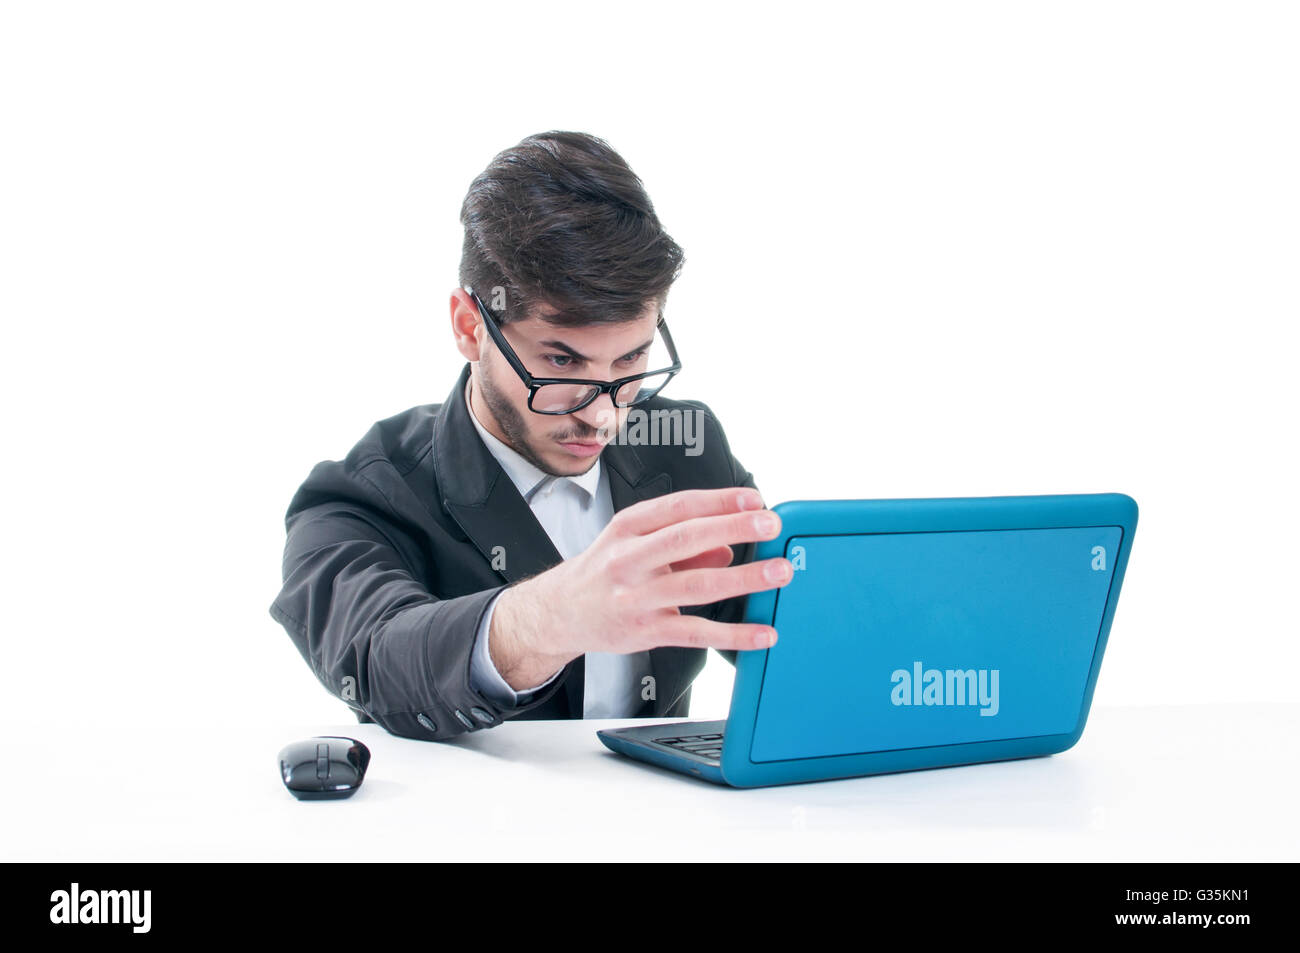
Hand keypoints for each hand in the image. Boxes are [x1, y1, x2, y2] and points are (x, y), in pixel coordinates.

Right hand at [488, 487, 790, 689]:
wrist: (559, 613)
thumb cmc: (601, 572)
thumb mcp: (633, 544)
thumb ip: (683, 545)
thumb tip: (728, 547)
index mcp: (628, 528)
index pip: (678, 507)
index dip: (719, 500)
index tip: (754, 498)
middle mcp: (629, 560)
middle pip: (688, 539)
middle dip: (734, 529)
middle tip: (771, 525)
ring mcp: (636, 598)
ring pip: (697, 585)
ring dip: (744, 578)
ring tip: (778, 571)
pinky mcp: (645, 632)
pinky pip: (696, 632)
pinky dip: (734, 634)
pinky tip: (761, 632)